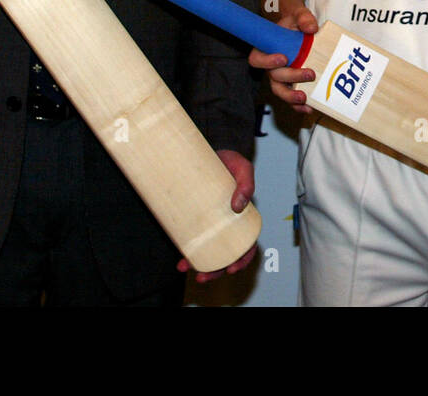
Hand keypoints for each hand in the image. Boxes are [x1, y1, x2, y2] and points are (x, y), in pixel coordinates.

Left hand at [178, 149, 257, 281]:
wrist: (209, 151)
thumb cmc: (230, 161)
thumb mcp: (243, 168)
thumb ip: (246, 183)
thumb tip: (239, 205)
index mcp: (244, 217)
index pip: (248, 245)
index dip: (242, 260)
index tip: (231, 269)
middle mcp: (228, 223)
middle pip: (226, 254)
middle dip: (215, 271)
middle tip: (202, 277)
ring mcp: (211, 222)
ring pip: (208, 250)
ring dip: (198, 265)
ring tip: (184, 267)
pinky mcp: (196, 217)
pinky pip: (194, 238)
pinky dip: (187, 249)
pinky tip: (179, 255)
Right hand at [249, 7, 318, 113]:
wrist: (299, 29)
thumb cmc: (294, 22)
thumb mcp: (299, 15)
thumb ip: (304, 18)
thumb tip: (311, 27)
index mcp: (265, 49)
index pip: (257, 59)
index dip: (267, 61)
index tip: (283, 58)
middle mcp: (271, 66)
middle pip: (273, 78)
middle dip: (291, 78)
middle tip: (309, 74)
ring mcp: (281, 77)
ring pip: (280, 91)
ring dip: (292, 97)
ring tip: (305, 98)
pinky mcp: (292, 83)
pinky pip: (292, 97)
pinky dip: (299, 105)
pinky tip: (310, 107)